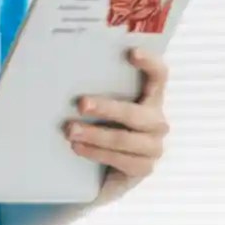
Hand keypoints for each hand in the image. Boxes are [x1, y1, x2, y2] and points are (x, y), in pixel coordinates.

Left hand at [66, 47, 170, 204]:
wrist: (106, 172)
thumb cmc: (103, 128)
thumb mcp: (103, 109)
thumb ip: (97, 93)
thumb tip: (65, 75)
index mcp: (151, 98)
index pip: (159, 76)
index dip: (150, 63)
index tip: (131, 53)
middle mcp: (157, 121)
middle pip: (135, 113)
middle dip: (106, 108)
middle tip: (81, 104)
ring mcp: (153, 146)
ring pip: (124, 139)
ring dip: (94, 134)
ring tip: (70, 131)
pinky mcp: (143, 168)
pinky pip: (120, 159)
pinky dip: (96, 152)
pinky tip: (78, 147)